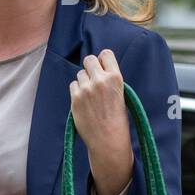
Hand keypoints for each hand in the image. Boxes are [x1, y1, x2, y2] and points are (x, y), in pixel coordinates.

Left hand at [69, 48, 133, 194]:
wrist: (108, 140)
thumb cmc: (117, 119)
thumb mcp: (121, 94)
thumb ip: (109, 79)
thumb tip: (97, 68)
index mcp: (116, 78)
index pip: (106, 54)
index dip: (103, 60)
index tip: (103, 68)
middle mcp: (100, 80)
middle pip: (89, 59)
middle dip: (91, 67)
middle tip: (94, 79)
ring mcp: (86, 89)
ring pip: (80, 73)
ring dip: (84, 81)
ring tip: (91, 96)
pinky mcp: (75, 98)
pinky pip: (73, 85)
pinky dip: (77, 91)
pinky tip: (84, 102)